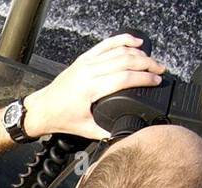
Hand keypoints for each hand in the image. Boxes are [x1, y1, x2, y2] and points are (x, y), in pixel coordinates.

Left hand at [23, 33, 163, 138]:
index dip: (144, 78)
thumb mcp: (86, 129)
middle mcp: (88, 71)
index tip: (157, 81)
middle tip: (160, 70)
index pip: (124, 78)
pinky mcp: (84, 58)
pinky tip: (136, 42)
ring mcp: (86, 62)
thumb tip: (126, 133)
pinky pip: (106, 44)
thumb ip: (107, 131)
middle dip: (147, 64)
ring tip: (152, 61)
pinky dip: (122, 40)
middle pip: (125, 61)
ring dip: (139, 53)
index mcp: (90, 89)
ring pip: (118, 50)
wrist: (41, 109)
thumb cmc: (60, 118)